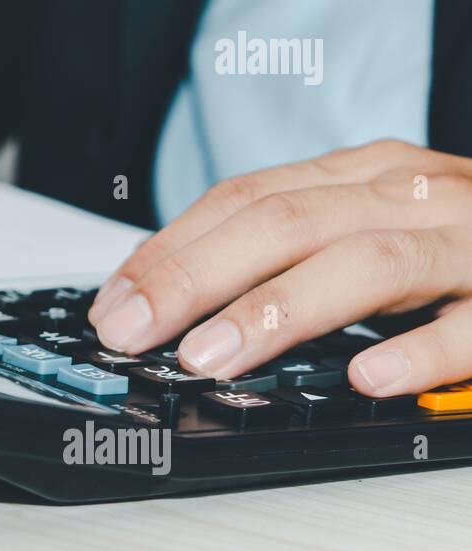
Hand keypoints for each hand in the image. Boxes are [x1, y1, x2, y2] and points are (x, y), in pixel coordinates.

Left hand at [86, 139, 471, 396]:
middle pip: (285, 222)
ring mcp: (471, 241)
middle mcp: (411, 194)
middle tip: (133, 333)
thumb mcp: (368, 219)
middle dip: (194, 277)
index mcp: (362, 174)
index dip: (170, 250)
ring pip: (367, 261)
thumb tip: (175, 295)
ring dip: (280, 311)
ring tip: (210, 358)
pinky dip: (423, 348)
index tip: (113, 305)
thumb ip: (292, 244)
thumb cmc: (461, 236)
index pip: (243, 199)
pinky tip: (369, 376)